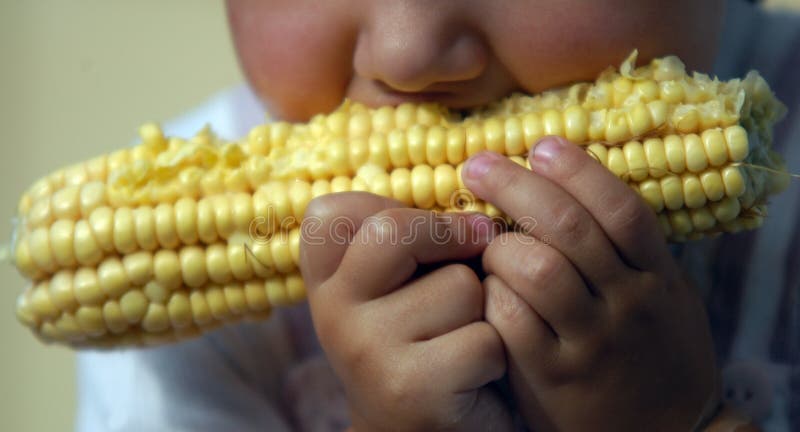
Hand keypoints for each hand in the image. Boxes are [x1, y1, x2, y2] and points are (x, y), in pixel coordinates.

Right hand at [299, 192, 513, 431]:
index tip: (427, 229)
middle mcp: (330, 313)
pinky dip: (497, 356)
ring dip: (482, 310)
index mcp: (324, 281)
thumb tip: (477, 186)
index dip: (396, 209)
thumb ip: (411, 238)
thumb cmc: (427, 342)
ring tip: (463, 338)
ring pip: (459, 286)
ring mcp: (364, 352)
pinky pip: (484, 337)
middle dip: (449, 239)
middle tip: (474, 250)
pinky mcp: (410, 389)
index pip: (331, 213)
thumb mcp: (401, 287)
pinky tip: (476, 376)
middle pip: (392, 231)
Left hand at [462, 137, 719, 431]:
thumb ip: (631, 252)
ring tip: (484, 240)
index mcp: (658, 278)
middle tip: (477, 165)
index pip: (620, 209)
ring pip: (537, 270)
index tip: (540, 145)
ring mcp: (590, 343)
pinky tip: (484, 286)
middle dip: (517, 186)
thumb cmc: (655, 357)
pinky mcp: (553, 377)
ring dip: (500, 244)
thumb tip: (578, 185)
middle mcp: (628, 305)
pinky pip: (511, 319)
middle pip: (569, 228)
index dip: (577, 170)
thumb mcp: (667, 300)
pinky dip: (491, 293)